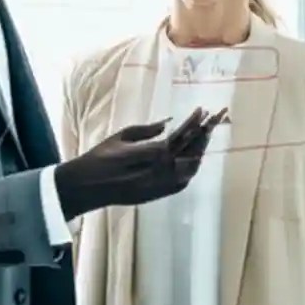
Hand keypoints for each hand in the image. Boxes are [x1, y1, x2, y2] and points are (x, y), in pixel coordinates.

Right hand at [53, 107, 226, 219]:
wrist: (89, 186)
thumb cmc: (101, 157)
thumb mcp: (121, 136)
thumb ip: (147, 129)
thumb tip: (168, 122)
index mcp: (152, 153)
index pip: (182, 135)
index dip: (194, 122)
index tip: (203, 110)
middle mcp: (161, 170)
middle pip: (191, 150)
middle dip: (205, 133)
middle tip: (215, 119)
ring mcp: (161, 185)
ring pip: (191, 168)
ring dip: (200, 150)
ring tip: (206, 135)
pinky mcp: (157, 195)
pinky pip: (183, 182)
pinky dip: (191, 169)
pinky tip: (195, 158)